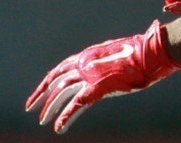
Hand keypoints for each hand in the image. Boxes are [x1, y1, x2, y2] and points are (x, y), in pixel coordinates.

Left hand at [25, 20, 179, 133]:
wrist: (148, 54)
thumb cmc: (138, 53)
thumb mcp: (115, 55)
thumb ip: (104, 63)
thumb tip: (103, 70)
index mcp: (87, 55)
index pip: (60, 69)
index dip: (48, 83)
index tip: (39, 93)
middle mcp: (84, 64)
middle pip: (56, 81)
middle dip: (42, 96)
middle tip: (32, 109)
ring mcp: (90, 75)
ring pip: (62, 93)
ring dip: (51, 108)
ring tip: (43, 121)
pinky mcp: (98, 88)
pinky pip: (76, 105)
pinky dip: (66, 116)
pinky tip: (59, 127)